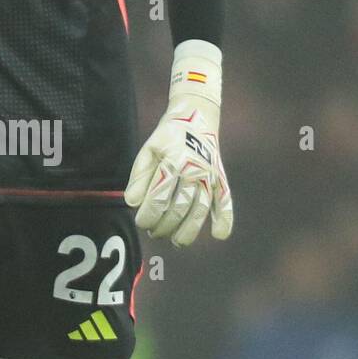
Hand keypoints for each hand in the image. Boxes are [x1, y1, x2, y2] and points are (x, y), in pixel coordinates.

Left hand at [124, 41, 232, 247]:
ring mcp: (210, 176)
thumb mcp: (148, 150)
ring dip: (188, 230)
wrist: (197, 116)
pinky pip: (226, 201)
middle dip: (164, 225)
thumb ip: (138, 176)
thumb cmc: (167, 137)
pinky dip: (225, 218)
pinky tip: (219, 235)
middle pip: (179, 208)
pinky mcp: (220, 178)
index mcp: (173, 162)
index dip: (148, 214)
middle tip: (154, 232)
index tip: (140, 222)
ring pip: (200, 209)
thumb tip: (131, 202)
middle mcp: (194, 170)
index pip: (159, 197)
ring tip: (176, 242)